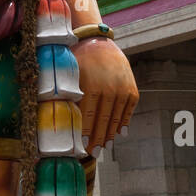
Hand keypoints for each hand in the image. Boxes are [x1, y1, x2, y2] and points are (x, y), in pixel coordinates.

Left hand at [74, 38, 137, 153]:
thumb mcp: (70, 75)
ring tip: (105, 147)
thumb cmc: (78, 59)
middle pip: (102, 121)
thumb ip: (69, 96)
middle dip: (98, 139)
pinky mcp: (132, 89)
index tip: (82, 147)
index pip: (88, 117)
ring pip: (116, 118)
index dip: (85, 133)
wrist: (98, 41)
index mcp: (91, 86)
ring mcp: (123, 89)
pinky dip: (124, 122)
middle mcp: (109, 89)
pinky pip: (128, 110)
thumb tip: (63, 119)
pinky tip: (120, 133)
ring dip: (110, 135)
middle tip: (93, 153)